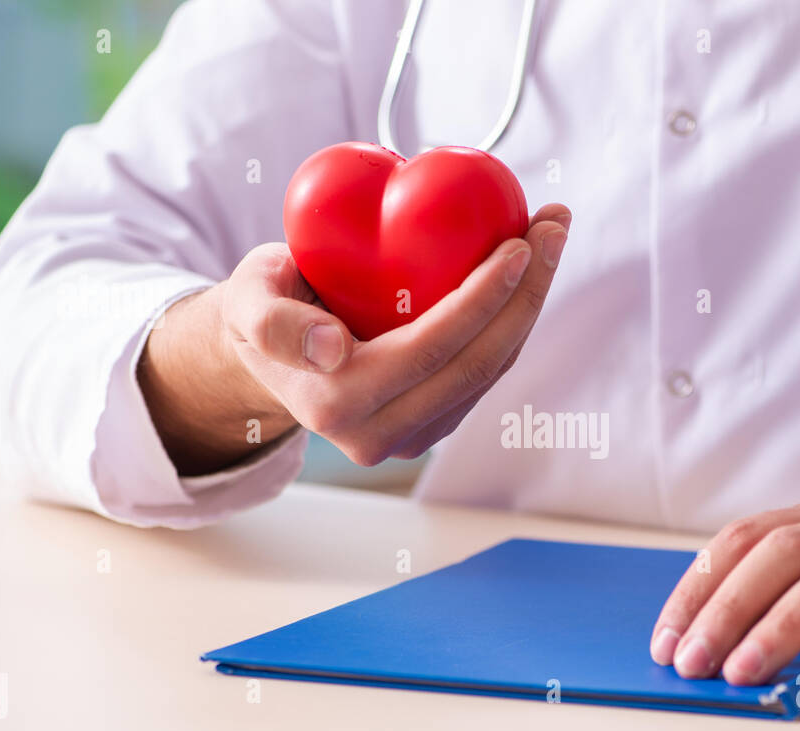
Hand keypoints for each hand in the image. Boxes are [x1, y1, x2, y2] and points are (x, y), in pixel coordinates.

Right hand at [140, 204, 569, 473]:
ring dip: (531, 302)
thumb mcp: (246, 304)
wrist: (267, 355)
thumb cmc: (259, 310)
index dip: (484, 299)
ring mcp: (412, 436)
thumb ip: (271, 322)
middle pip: (478, 365)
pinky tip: (529, 267)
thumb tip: (333, 349)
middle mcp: (381, 434)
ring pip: (492, 371)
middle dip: (529, 294)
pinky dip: (514, 318)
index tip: (519, 243)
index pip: (431, 350)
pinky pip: (486, 371)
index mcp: (338, 406)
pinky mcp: (434, 424)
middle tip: (553, 225)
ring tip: (551, 233)